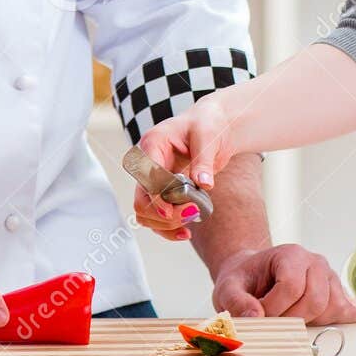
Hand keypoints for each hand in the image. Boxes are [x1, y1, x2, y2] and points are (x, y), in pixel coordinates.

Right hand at [132, 96, 237, 240]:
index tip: (170, 213)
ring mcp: (152, 178)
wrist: (214, 125)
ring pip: (145, 213)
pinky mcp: (162, 190)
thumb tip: (204, 184)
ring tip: (192, 220)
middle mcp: (147, 163)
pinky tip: (185, 232)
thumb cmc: (208, 123)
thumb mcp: (208, 136)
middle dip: (164, 214)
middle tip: (192, 214)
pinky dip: (168, 228)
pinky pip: (156, 216)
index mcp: (153, 144)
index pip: (146, 177)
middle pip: (141, 200)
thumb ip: (204, 160)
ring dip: (166, 224)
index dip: (156, 198)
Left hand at [210, 244, 355, 325]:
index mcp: (290, 254)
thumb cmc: (244, 279)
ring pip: (330, 307)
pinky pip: (342, 311)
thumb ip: (236, 301)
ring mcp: (328, 277)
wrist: (254, 274)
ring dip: (309, 322)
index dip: (275, 308)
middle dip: (292, 319)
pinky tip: (316, 323)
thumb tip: (255, 317)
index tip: (260, 316)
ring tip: (288, 318)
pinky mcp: (336, 292)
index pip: (291, 287)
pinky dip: (332, 320)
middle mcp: (314, 262)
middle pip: (314, 300)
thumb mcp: (228, 287)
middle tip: (274, 321)